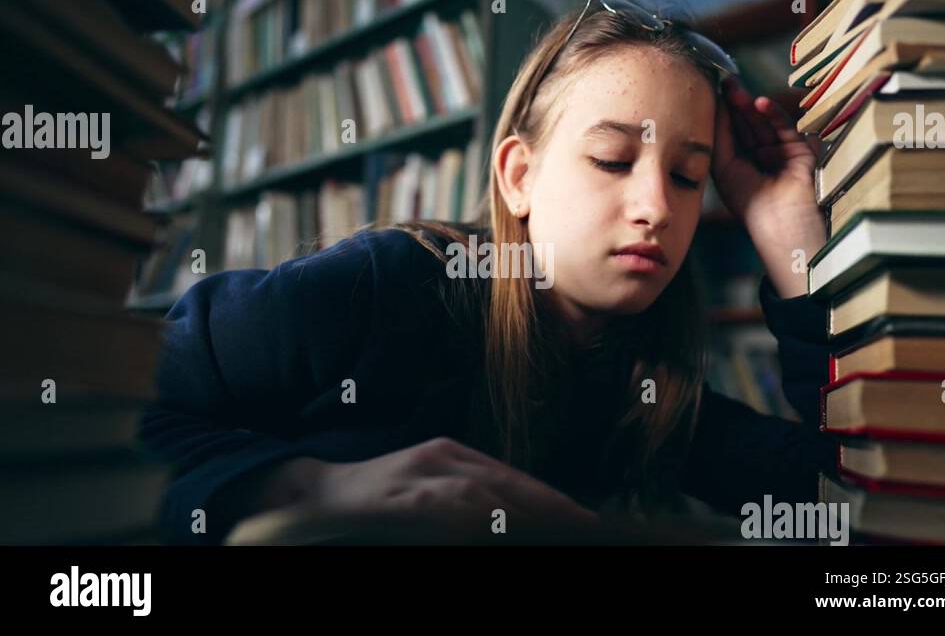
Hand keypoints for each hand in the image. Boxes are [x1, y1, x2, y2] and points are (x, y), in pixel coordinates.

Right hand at [312, 437, 605, 543]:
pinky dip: (486, 520)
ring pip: (489, 496)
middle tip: (590, 526)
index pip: (514, 478)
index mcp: (451, 453)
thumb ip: (466, 497)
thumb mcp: (426, 487)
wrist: (316, 494)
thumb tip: (513, 517)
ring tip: (565, 529)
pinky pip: (454, 510)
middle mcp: (443, 458)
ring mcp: (424, 475)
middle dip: (553, 507)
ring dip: (530, 513)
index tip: (585, 517)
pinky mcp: (406, 498)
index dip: (552, 499)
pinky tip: (508, 527)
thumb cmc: (376, 498)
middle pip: (510, 484)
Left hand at [711, 78, 818, 222]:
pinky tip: (759, 103)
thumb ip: (721, 138)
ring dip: (751, 106)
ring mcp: (780, 152)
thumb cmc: (747, 202)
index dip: (725, 113)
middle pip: (747, 124)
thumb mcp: (724, 168)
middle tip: (727, 82)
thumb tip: (719, 107)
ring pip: (764, 123)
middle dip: (737, 104)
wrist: (779, 223)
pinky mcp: (799, 150)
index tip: (715, 92)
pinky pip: (785, 127)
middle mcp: (760, 157)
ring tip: (737, 90)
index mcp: (740, 164)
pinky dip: (773, 114)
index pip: (732, 132)